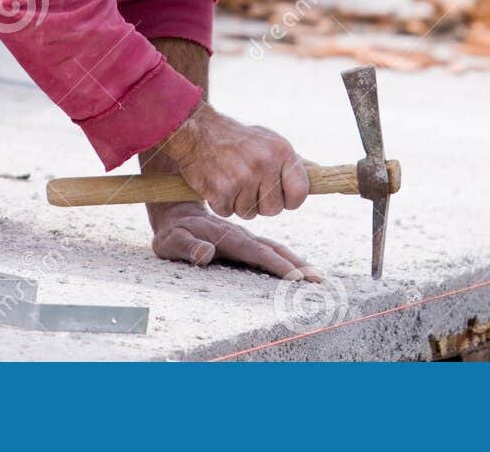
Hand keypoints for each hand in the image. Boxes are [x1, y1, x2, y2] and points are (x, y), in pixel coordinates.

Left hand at [149, 202, 318, 280]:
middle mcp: (241, 236)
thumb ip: (187, 246)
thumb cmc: (173, 231)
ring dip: (296, 261)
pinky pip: (269, 249)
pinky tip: (300, 268)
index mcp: (226, 237)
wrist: (175, 211)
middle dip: (296, 264)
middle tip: (318, 279)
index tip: (295, 276)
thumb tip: (204, 254)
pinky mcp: (246, 241)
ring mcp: (245, 238)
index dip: (275, 264)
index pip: (255, 252)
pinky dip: (287, 257)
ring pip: (275, 248)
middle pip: (273, 250)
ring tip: (317, 276)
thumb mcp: (171, 241)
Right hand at [158, 103, 309, 219]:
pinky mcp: (221, 190)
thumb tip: (321, 175)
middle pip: (274, 209)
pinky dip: (221, 203)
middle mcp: (265, 163)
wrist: (197, 130)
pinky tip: (217, 184)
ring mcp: (243, 177)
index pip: (300, 193)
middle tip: (248, 184)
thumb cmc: (237, 139)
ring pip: (250, 213)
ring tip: (231, 179)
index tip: (280, 195)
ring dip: (239, 203)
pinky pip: (228, 213)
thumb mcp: (270, 141)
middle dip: (261, 203)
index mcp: (282, 151)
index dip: (290, 200)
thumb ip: (293, 162)